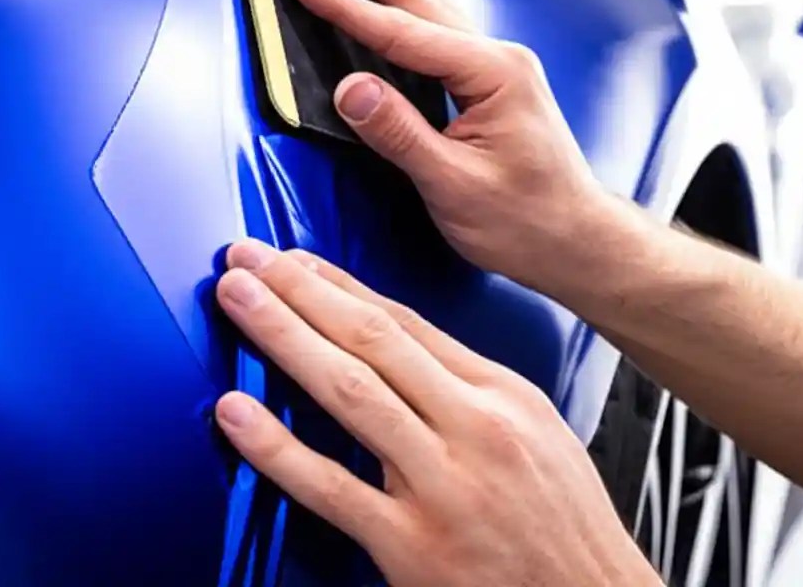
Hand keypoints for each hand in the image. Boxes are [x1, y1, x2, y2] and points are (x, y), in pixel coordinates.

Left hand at [214, 240, 659, 586]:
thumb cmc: (565, 527)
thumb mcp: (537, 433)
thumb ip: (470, 391)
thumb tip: (399, 351)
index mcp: (504, 395)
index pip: (405, 323)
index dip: (339, 284)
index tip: (295, 261)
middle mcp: (474, 429)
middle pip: (370, 340)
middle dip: (300, 291)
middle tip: (248, 258)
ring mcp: (441, 485)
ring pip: (348, 392)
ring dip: (283, 337)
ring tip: (238, 302)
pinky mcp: (411, 545)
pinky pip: (330, 486)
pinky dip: (276, 446)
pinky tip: (237, 412)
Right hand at [283, 0, 612, 294]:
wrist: (576, 242)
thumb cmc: (526, 221)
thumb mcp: (453, 184)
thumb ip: (399, 133)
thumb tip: (350, 88)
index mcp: (490, 74)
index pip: (397, 31)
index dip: (341, 2)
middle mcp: (497, 59)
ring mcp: (498, 69)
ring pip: (430, 5)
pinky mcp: (492, 85)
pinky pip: (441, 29)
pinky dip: (413, 0)